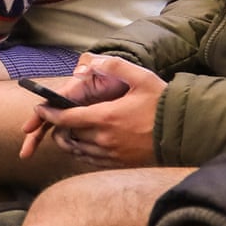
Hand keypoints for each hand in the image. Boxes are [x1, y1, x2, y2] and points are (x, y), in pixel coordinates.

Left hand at [19, 54, 155, 163]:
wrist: (186, 132)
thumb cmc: (162, 103)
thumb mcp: (142, 78)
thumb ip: (115, 67)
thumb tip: (91, 62)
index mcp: (106, 117)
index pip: (66, 118)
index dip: (48, 114)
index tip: (39, 109)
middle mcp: (104, 138)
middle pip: (68, 135)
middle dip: (57, 126)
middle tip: (55, 117)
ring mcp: (111, 154)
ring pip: (76, 150)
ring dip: (67, 140)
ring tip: (66, 130)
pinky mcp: (119, 163)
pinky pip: (90, 160)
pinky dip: (80, 152)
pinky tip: (83, 144)